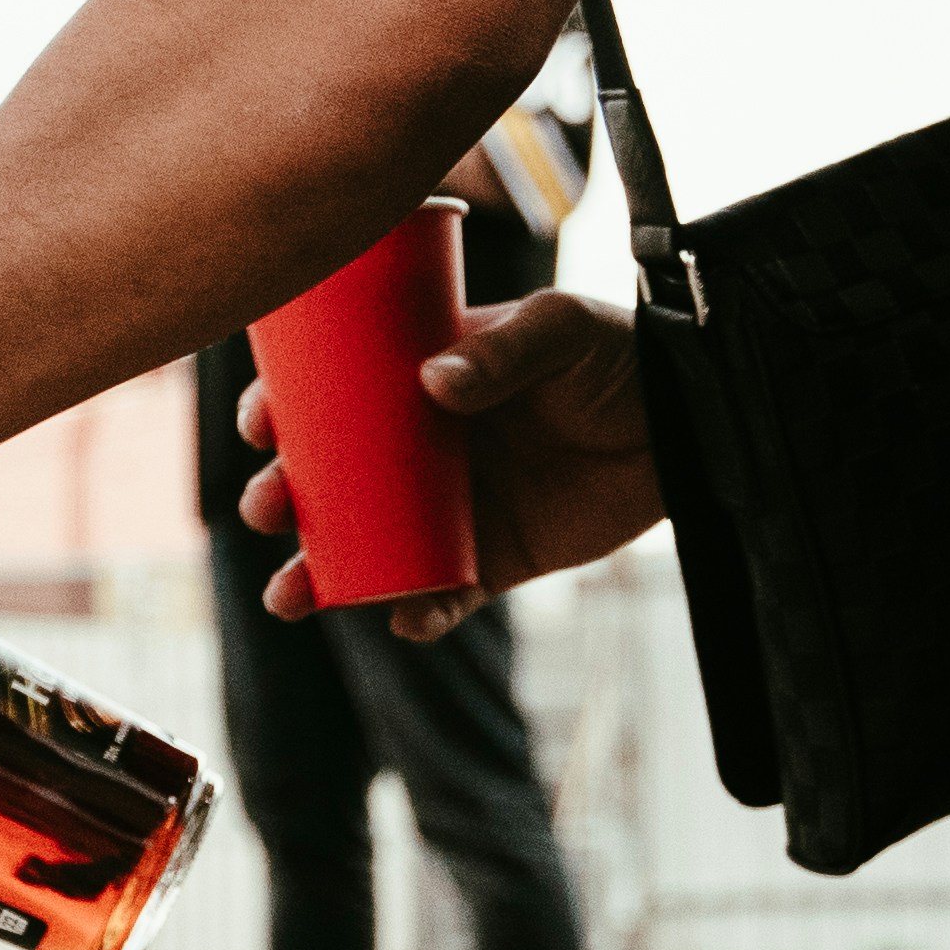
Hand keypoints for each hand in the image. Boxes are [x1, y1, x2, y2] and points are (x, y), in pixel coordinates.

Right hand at [240, 288, 663, 638]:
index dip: (282, 410)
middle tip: (265, 508)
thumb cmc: (618, 356)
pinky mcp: (494, 562)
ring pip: (365, 552)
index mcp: (419, 381)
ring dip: (320, 577)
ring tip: (288, 596)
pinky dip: (418, 616)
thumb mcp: (560, 328)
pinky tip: (404, 620)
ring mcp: (453, 510)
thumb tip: (432, 383)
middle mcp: (422, 450)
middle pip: (328, 482)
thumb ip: (503, 349)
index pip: (332, 395)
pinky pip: (441, 598)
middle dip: (280, 501)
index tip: (260, 423)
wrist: (688, 422)